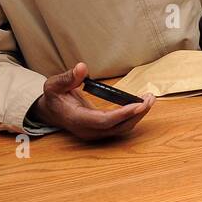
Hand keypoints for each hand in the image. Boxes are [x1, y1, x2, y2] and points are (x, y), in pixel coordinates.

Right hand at [30, 62, 153, 140]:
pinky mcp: (101, 131)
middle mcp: (88, 130)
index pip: (103, 121)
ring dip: (138, 115)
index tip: (138, 104)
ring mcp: (95, 133)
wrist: (51, 112)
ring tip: (149, 99)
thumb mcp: (54, 85)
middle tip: (150, 98)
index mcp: (76, 119)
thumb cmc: (54, 97)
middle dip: (137, 114)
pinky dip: (133, 116)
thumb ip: (68, 78)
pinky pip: (121, 126)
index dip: (122, 114)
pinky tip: (141, 104)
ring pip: (122, 128)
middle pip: (118, 127)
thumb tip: (81, 67)